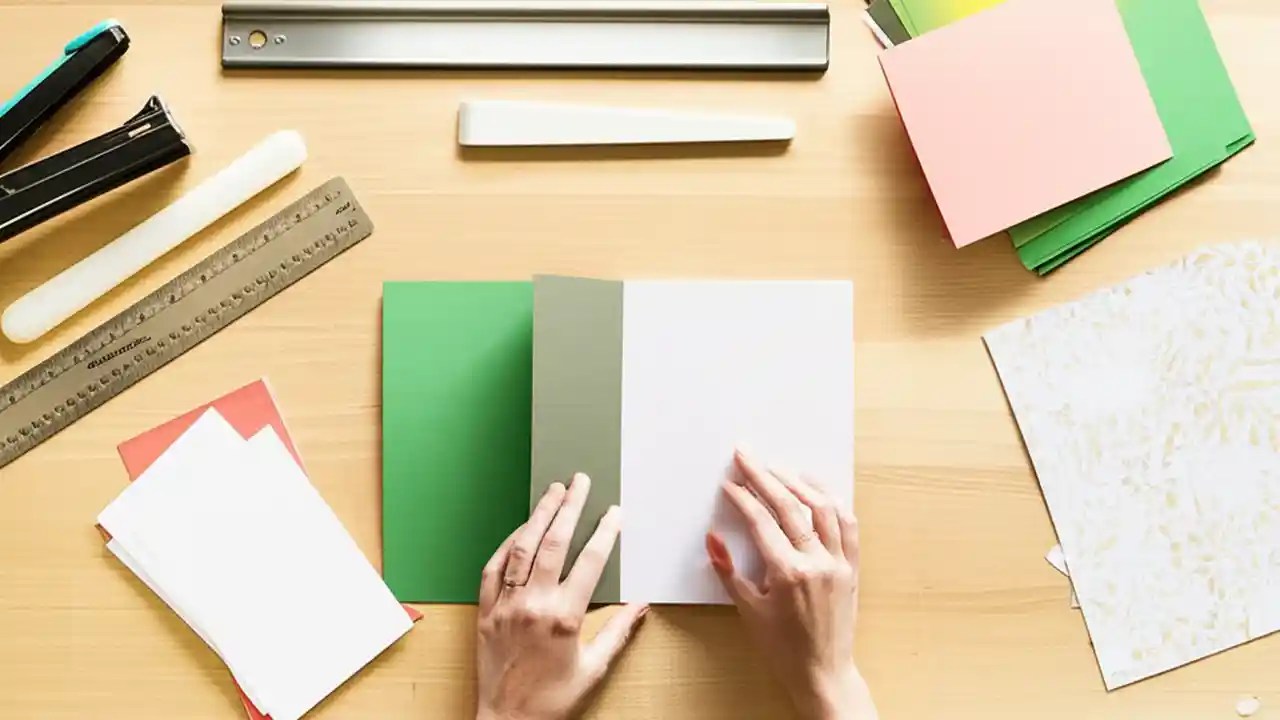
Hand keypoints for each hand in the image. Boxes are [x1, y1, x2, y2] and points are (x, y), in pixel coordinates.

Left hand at [476, 473, 648, 719]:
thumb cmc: (552, 701)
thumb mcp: (593, 669)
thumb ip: (618, 632)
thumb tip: (642, 606)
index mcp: (564, 618)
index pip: (590, 561)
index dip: (604, 531)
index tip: (614, 512)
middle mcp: (533, 605)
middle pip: (553, 543)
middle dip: (569, 507)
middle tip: (580, 481)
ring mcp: (505, 606)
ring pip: (521, 549)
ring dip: (538, 516)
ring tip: (553, 492)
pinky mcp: (485, 612)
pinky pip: (493, 568)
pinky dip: (507, 545)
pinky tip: (520, 530)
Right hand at [706, 450, 877, 719]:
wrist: (822, 672)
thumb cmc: (782, 647)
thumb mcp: (748, 610)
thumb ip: (729, 571)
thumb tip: (713, 538)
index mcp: (788, 573)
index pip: (762, 521)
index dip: (743, 498)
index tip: (729, 483)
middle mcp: (817, 562)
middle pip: (790, 505)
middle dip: (764, 476)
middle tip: (747, 455)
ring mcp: (838, 563)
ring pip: (823, 507)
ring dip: (798, 482)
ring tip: (778, 467)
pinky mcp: (852, 567)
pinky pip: (848, 524)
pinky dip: (833, 501)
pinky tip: (816, 488)